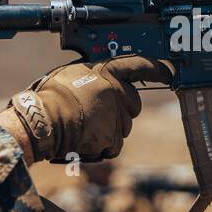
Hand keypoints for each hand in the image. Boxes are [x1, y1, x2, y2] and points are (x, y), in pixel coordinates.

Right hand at [10, 55, 172, 162]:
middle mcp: (115, 90)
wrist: (41, 122)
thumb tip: (99, 81)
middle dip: (122, 111)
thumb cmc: (48, 98)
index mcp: (105, 71)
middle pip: (133, 104)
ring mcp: (116, 114)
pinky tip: (85, 140)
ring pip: (123, 127)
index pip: (138, 65)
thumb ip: (92, 77)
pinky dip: (102, 147)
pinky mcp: (112, 136)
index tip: (170, 72)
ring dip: (109, 130)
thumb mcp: (71, 74)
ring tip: (84, 127)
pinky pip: (113, 145)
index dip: (157, 69)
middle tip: (98, 114)